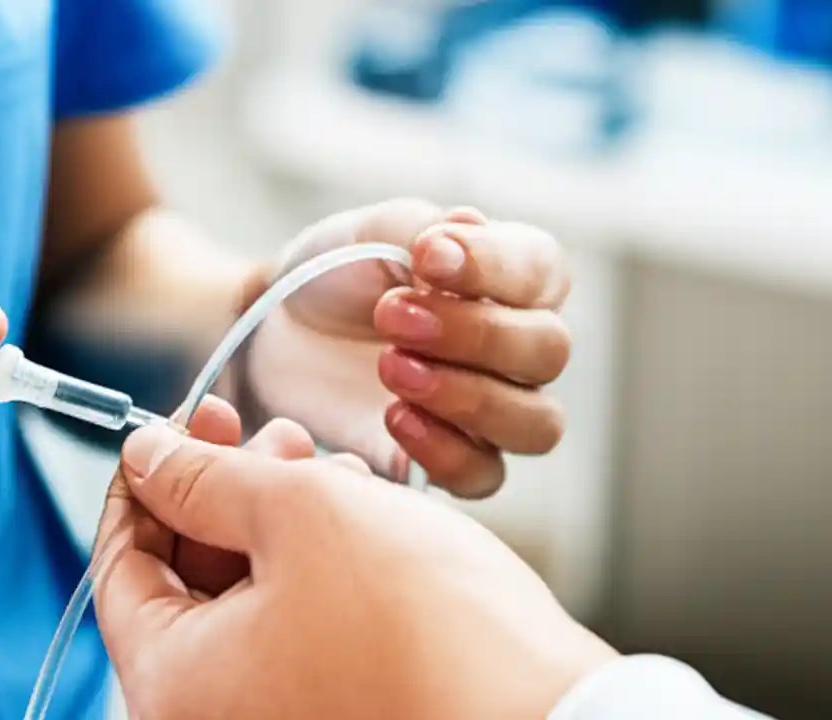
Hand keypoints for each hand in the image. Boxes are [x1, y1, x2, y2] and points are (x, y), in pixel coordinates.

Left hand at [95, 414, 614, 718]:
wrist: (556, 717)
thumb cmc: (429, 627)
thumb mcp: (299, 513)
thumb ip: (203, 478)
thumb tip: (146, 456)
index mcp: (175, 686)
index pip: (119, 570)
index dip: (142, 485)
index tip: (168, 434)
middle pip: (184, 587)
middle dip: (223, 495)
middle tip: (261, 430)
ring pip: (246, 605)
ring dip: (274, 525)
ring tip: (326, 468)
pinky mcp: (335, 716)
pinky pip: (295, 637)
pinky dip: (312, 573)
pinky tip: (357, 521)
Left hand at [240, 199, 570, 496]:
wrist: (283, 330)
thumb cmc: (343, 272)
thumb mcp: (369, 234)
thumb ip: (419, 228)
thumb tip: (462, 227)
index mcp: (516, 277)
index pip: (543, 272)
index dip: (494, 266)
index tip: (425, 257)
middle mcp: (521, 346)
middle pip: (548, 351)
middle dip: (473, 334)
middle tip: (391, 316)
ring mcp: (495, 410)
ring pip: (536, 423)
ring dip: (468, 396)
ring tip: (391, 368)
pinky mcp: (454, 458)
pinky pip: (485, 475)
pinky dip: (445, 452)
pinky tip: (394, 418)